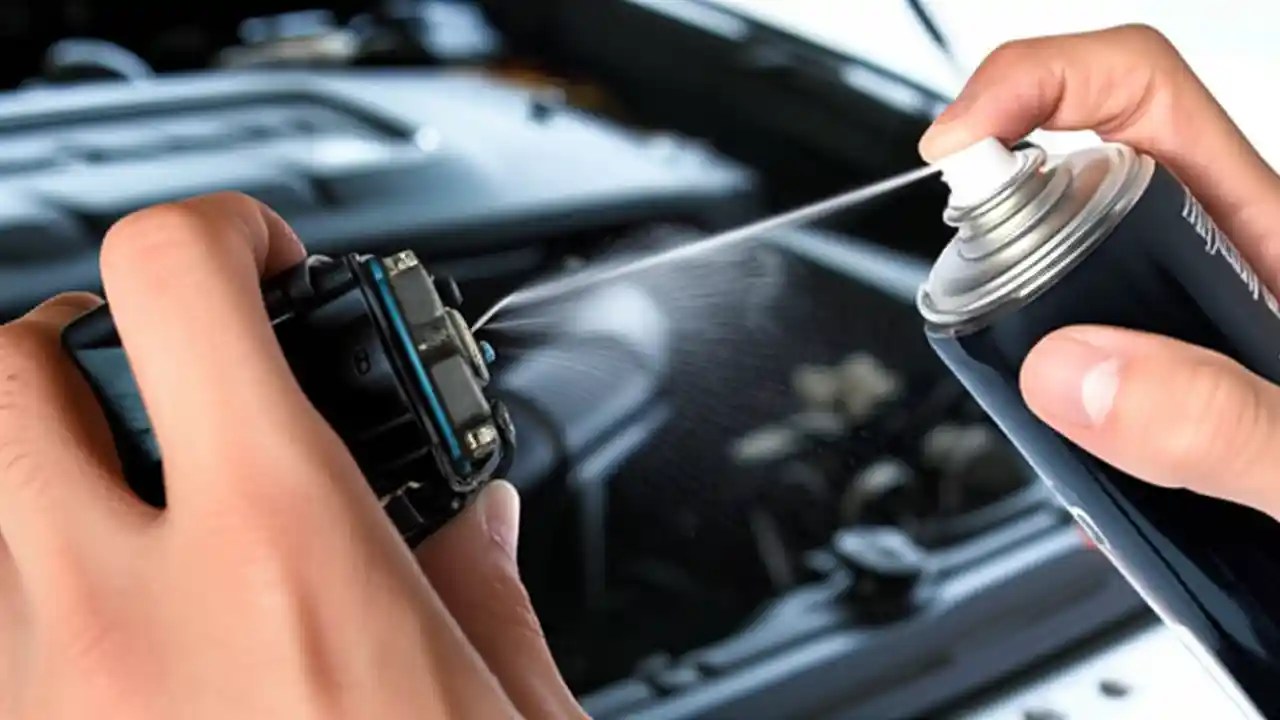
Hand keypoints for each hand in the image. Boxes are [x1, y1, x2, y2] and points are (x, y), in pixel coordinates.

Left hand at [0, 193, 583, 718]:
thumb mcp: (514, 711)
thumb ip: (486, 592)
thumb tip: (470, 525)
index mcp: (284, 559)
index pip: (174, 282)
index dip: (224, 233)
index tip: (263, 264)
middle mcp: (128, 618)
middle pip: (21, 369)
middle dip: (99, 336)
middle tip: (183, 372)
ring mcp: (49, 694)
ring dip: (69, 471)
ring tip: (168, 515)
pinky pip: (1, 617)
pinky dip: (59, 585)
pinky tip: (154, 629)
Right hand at [918, 25, 1279, 517]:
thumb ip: (1224, 423)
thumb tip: (1072, 372)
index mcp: (1277, 236)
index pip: (1139, 90)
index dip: (1033, 82)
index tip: (959, 142)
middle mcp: (1236, 264)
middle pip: (1084, 183)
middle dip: (1008, 237)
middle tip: (988, 318)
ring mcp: (1209, 329)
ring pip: (1080, 291)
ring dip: (1037, 359)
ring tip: (1067, 451)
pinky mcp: (1196, 390)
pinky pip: (1101, 381)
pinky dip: (1072, 435)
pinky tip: (1107, 501)